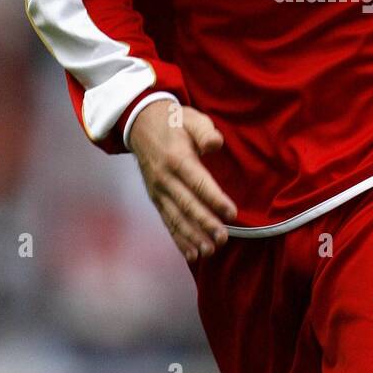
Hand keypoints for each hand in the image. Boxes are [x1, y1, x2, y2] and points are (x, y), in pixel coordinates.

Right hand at [129, 100, 236, 261]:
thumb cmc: (174, 122)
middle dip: (205, 224)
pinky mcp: (156, 199)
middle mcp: (165, 178)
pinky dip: (179, 239)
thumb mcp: (191, 118)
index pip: (198, 182)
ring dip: (193, 237)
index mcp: (177, 158)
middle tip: (222, 239)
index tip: (232, 214)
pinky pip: (168, 221)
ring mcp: (159, 191)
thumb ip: (205, 131)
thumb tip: (215, 144)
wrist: (141, 124)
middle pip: (187, 205)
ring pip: (177, 218)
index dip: (215, 199)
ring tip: (209, 251)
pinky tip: (192, 254)